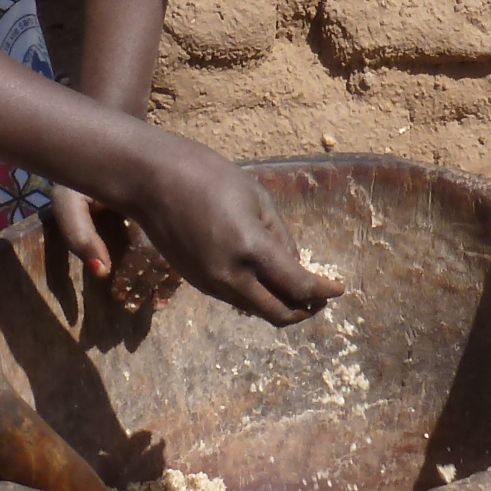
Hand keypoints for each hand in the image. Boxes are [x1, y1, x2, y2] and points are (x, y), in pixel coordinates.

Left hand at [48, 188, 184, 315]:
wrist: (98, 143)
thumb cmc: (80, 175)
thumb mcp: (69, 198)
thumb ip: (78, 233)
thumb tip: (101, 272)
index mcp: (140, 204)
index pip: (143, 251)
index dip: (131, 277)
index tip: (118, 296)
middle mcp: (162, 207)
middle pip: (163, 255)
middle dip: (148, 285)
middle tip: (133, 307)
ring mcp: (171, 206)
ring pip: (177, 251)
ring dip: (166, 281)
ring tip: (155, 304)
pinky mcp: (175, 207)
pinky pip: (185, 241)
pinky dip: (177, 267)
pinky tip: (171, 285)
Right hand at [112, 137, 344, 325]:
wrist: (150, 181)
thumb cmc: (207, 176)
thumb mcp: (257, 198)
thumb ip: (281, 237)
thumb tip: (296, 267)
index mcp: (251, 250)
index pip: (299, 287)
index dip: (324, 291)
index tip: (340, 288)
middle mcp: (230, 276)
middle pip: (279, 313)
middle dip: (306, 310)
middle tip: (321, 297)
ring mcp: (210, 284)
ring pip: (256, 311)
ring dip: (281, 306)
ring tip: (298, 290)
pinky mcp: (197, 283)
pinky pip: (236, 299)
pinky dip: (257, 298)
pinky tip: (265, 280)